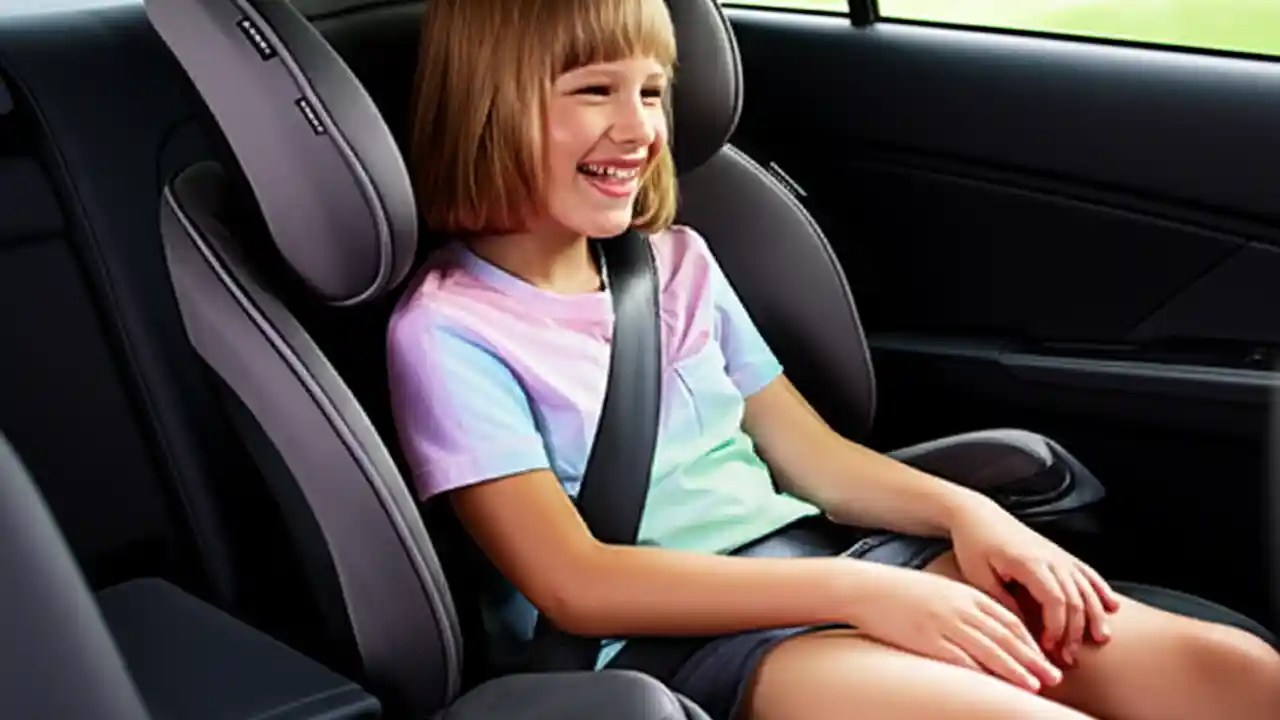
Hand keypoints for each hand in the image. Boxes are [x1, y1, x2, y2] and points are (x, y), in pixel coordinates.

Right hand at [847, 563, 1063, 692]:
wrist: (866, 588)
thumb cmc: (902, 592)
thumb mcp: (940, 592)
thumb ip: (965, 607)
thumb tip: (987, 628)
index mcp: (967, 594)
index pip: (1010, 620)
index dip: (1031, 641)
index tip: (1046, 656)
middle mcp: (961, 608)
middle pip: (1007, 636)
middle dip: (1033, 658)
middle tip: (1055, 676)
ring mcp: (945, 624)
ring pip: (990, 649)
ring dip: (1016, 668)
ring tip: (1036, 684)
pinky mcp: (928, 639)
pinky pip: (961, 659)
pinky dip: (982, 673)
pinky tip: (995, 685)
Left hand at [948, 498, 1121, 666]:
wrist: (977, 515)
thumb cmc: (973, 545)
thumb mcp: (977, 575)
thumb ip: (1001, 601)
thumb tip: (1024, 627)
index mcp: (1027, 562)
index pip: (1054, 599)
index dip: (1056, 627)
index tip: (1048, 647)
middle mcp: (1049, 556)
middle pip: (1074, 597)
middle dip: (1076, 630)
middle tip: (1070, 656)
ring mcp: (1057, 553)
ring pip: (1086, 586)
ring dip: (1095, 614)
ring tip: (1102, 638)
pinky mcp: (1059, 553)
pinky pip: (1087, 572)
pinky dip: (1101, 589)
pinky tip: (1112, 606)